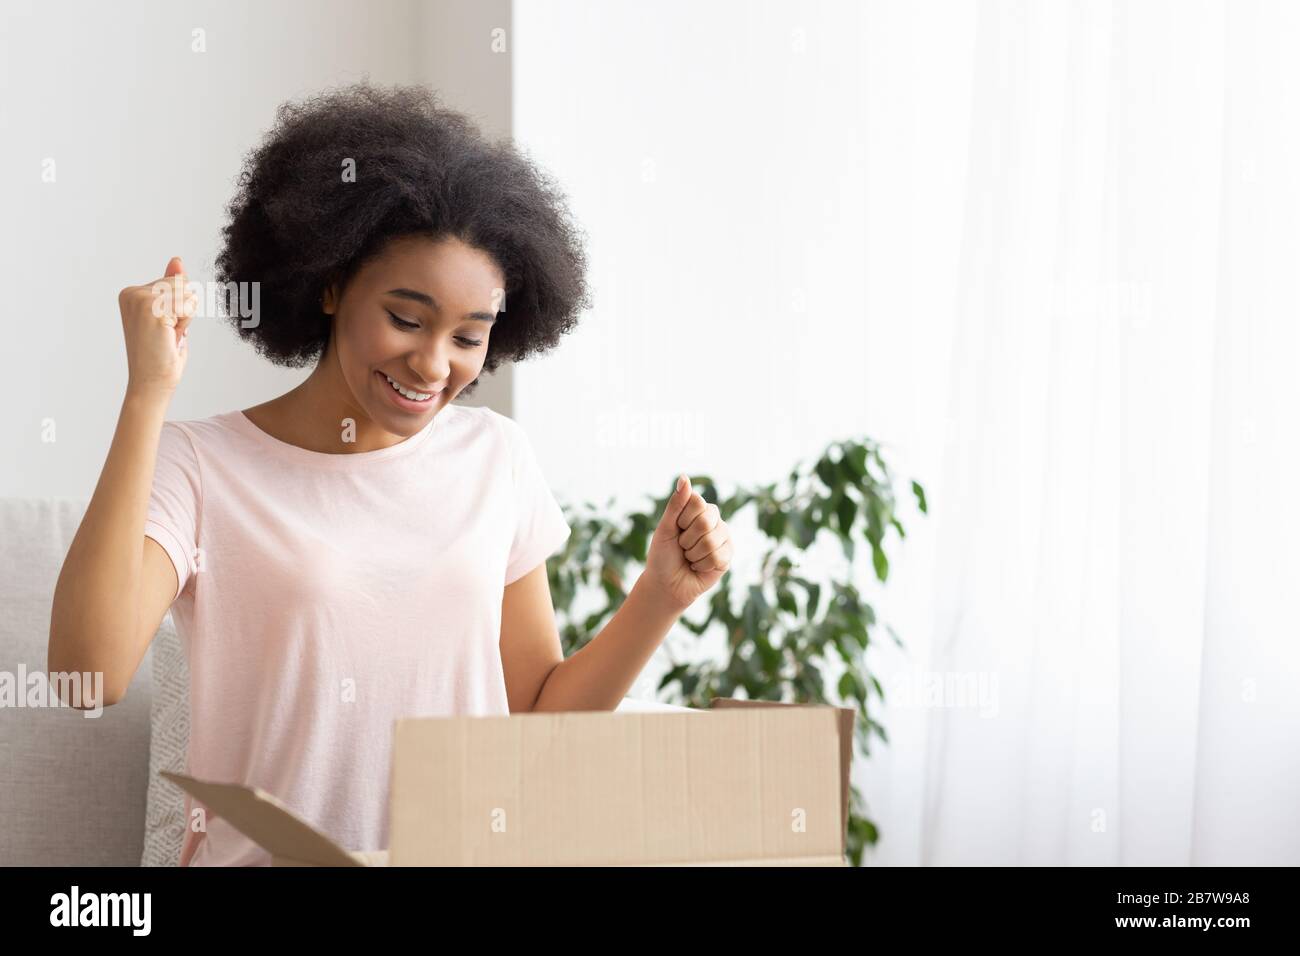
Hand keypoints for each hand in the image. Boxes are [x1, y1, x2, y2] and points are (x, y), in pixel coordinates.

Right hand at [120, 256, 195, 398]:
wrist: (152, 382)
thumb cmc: (161, 354)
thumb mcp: (169, 315)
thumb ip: (172, 287)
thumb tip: (177, 261)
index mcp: (131, 293)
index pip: (176, 282)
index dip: (180, 307)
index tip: (163, 327)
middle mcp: (131, 293)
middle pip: (182, 283)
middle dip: (184, 309)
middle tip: (167, 332)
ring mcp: (139, 299)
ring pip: (186, 292)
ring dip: (185, 316)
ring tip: (168, 334)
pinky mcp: (150, 308)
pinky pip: (187, 303)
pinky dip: (185, 321)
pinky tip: (169, 335)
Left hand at [642, 475, 733, 611]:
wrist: (667, 584)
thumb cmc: (662, 555)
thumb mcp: (665, 528)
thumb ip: (676, 504)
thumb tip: (684, 477)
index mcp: (698, 509)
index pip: (698, 502)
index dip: (683, 519)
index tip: (676, 528)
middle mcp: (713, 520)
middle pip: (706, 521)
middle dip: (687, 539)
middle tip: (682, 546)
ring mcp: (723, 537)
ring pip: (711, 541)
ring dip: (693, 554)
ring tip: (689, 557)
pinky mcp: (728, 556)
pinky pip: (718, 557)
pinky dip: (702, 565)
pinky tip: (698, 566)